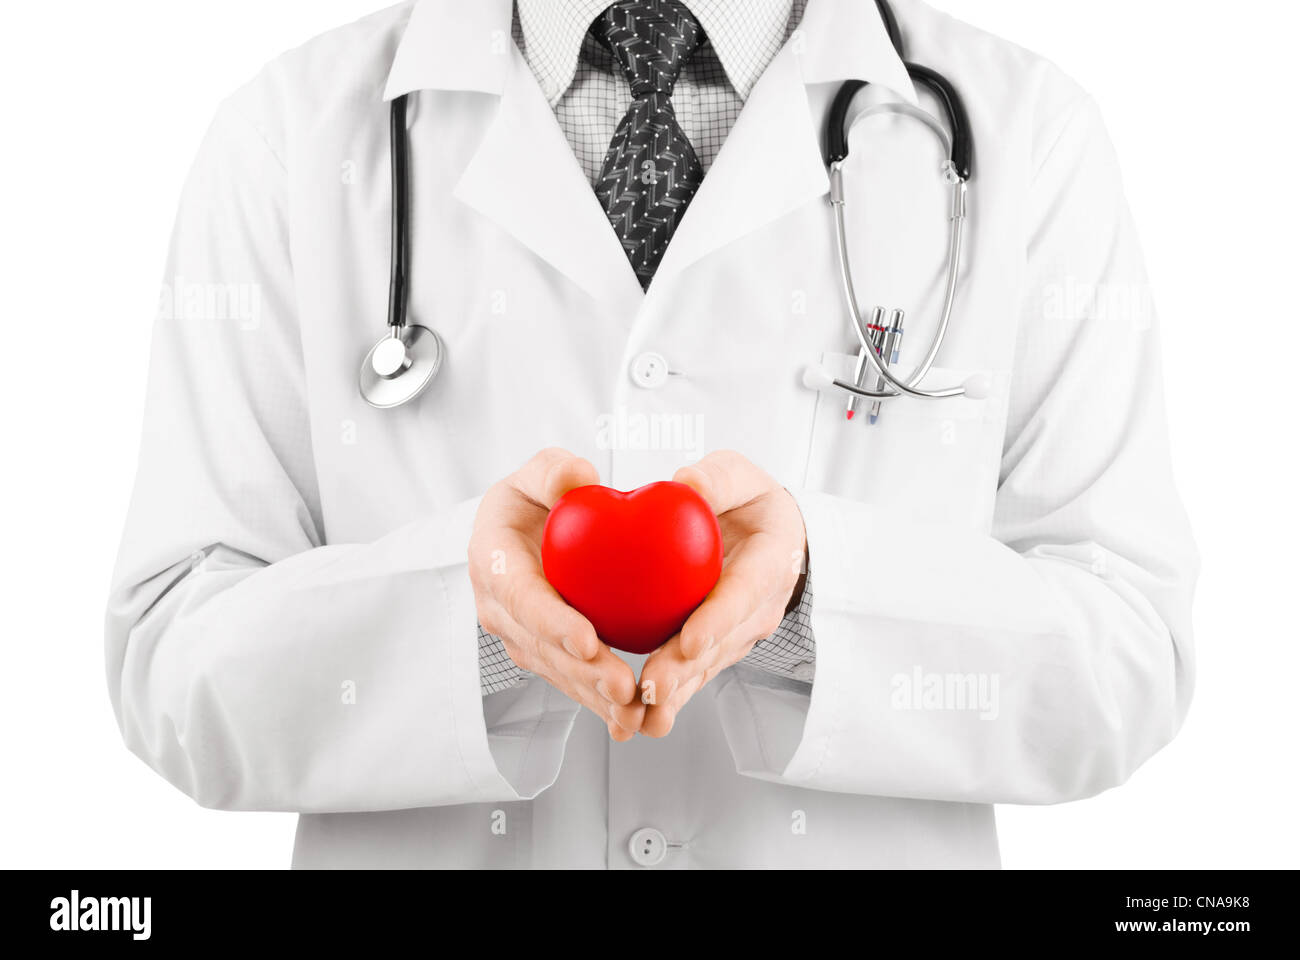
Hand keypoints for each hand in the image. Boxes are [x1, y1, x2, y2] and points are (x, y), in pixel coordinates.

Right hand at [469, 449, 644, 740]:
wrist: (527, 524)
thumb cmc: (539, 492)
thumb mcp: (542, 471)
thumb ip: (554, 471)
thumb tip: (576, 479)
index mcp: (492, 558)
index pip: (520, 595)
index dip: (552, 621)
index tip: (587, 640)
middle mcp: (498, 604)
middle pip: (540, 645)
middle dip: (581, 672)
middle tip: (624, 687)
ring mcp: (518, 632)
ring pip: (555, 671)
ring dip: (592, 696)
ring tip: (633, 712)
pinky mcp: (541, 651)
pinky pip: (568, 678)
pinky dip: (597, 701)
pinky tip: (628, 720)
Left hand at [638, 451, 807, 737]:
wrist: (773, 535)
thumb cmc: (751, 501)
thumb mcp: (741, 476)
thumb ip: (719, 479)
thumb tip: (687, 483)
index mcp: (771, 560)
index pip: (744, 593)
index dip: (718, 619)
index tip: (689, 641)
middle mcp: (760, 606)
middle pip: (722, 643)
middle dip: (686, 669)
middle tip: (653, 688)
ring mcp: (740, 632)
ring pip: (707, 666)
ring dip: (677, 692)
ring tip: (644, 713)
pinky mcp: (718, 646)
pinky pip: (694, 672)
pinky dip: (671, 694)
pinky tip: (641, 716)